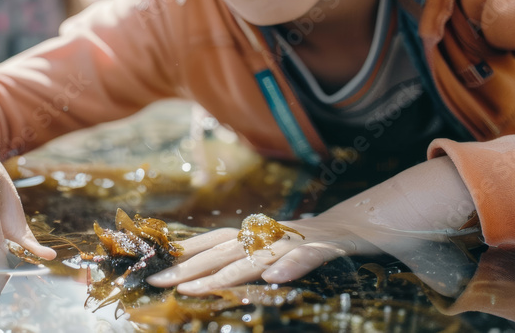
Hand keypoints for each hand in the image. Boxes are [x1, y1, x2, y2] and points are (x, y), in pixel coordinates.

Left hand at [147, 213, 378, 294]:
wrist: (360, 225)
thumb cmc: (309, 243)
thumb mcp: (272, 250)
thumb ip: (244, 259)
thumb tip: (208, 271)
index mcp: (254, 235)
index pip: (211, 242)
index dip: (183, 254)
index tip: (154, 268)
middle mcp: (268, 234)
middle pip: (222, 252)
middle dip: (188, 268)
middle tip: (158, 281)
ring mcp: (294, 239)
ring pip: (255, 257)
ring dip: (225, 274)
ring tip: (195, 288)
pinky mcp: (325, 247)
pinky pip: (306, 257)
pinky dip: (290, 266)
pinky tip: (273, 279)